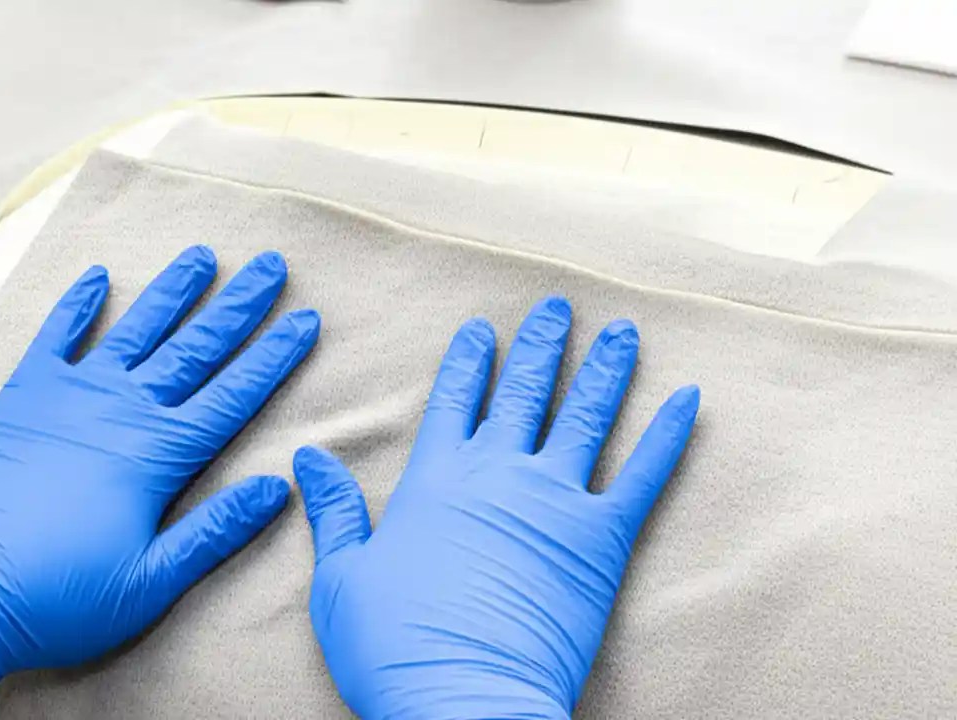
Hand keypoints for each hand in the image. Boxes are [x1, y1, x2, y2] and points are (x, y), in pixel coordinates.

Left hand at [0, 246, 319, 697]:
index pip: (232, 394)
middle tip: (271, 266)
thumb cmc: (61, 598)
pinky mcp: (23, 399)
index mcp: (158, 455)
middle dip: (237, 306)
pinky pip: (55, 337)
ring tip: (202, 255)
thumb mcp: (151, 582)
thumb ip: (216, 531)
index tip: (304, 321)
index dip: (273, 357)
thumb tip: (279, 488)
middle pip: (194, 348)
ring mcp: (70, 397)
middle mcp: (121, 411)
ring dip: (172, 291)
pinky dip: (76, 305)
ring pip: (135, 330)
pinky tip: (97, 276)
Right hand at [294, 297, 698, 718]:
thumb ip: (333, 511)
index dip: (468, 361)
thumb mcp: (340, 578)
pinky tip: (689, 398)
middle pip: (523, 392)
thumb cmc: (393, 648)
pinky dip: (668, 434)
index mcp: (434, 481)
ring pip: (585, 416)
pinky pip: (643, 474)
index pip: (453, 401)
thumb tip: (310, 457)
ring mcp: (553, 502)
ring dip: (605, 369)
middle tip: (558, 306)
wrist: (463, 701)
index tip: (482, 327)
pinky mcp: (601, 540)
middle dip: (540, 345)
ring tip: (624, 330)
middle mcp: (496, 475)